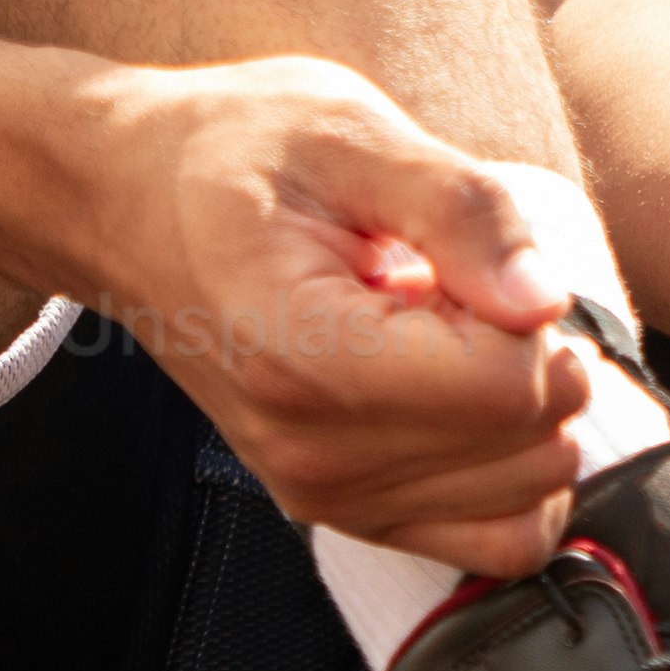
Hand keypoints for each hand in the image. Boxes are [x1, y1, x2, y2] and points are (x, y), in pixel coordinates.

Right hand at [74, 55, 611, 575]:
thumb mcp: (348, 131)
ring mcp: (322, 494)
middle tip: (463, 285)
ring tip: (451, 333)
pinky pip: (489, 539)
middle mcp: (312, 450)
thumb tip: (545, 300)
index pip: (507, 386)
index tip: (475, 257)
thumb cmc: (229, 152)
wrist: (125, 202)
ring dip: (525, 413)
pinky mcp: (339, 510)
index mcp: (306, 355)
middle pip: (526, 446)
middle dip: (535, 357)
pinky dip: (512, 474)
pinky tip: (466, 395)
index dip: (532, 311)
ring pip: (525, 500)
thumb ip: (459, 211)